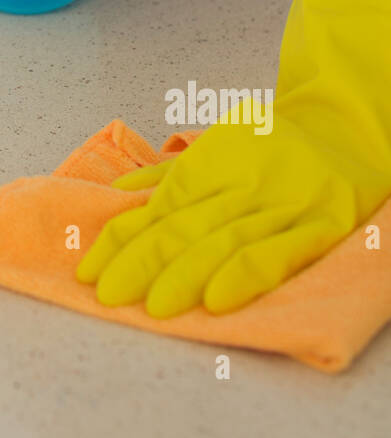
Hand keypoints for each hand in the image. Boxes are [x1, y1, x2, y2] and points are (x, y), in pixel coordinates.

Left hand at [76, 0, 390, 315]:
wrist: (348, 129)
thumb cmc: (274, 144)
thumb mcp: (217, 146)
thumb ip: (168, 174)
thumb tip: (116, 195)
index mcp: (211, 163)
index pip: (155, 208)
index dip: (120, 241)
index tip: (89, 269)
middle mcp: (241, 182)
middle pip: (183, 227)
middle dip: (141, 264)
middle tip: (108, 296)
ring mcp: (281, 204)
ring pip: (223, 242)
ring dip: (184, 276)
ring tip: (152, 308)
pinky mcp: (319, 226)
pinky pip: (277, 254)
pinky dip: (243, 277)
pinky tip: (215, 301)